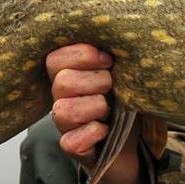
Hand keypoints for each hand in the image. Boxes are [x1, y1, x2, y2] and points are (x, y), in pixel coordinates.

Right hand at [45, 43, 142, 183]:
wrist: (129, 146)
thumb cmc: (124, 103)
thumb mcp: (121, 74)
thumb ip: (113, 56)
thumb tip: (121, 35)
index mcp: (67, 75)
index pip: (55, 58)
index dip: (83, 56)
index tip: (109, 60)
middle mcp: (59, 99)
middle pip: (62, 82)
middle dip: (96, 81)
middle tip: (112, 87)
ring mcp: (63, 124)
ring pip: (64, 110)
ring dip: (95, 107)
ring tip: (109, 111)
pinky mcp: (72, 148)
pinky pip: (71, 141)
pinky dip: (93, 133)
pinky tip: (105, 130)